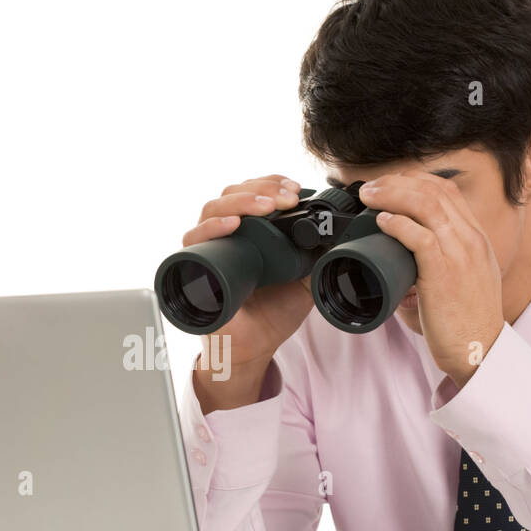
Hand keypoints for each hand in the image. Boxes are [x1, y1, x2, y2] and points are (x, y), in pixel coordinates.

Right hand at [183, 175, 316, 412]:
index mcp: (249, 230)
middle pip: (233, 193)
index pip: (253, 191)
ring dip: (242, 201)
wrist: (255, 347)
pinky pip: (194, 240)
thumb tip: (337, 231)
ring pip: (213, 208)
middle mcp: (224, 234)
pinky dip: (212, 228)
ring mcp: (208, 248)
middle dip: (262, 189)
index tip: (296, 189)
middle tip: (288, 198)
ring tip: (267, 206)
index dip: (272, 183)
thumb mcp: (306, 278)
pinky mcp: (194, 267)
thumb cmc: (273, 313)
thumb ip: (318, 256)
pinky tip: (233, 224)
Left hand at [357, 173, 503, 386]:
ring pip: (426, 205)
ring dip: (391, 195)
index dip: (414, 180)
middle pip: (433, 190)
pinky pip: (419, 237)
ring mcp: (459, 254)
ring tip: (369, 197)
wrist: (480, 349)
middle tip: (370, 187)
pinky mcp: (444, 273)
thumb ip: (442, 258)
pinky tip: (381, 222)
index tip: (389, 184)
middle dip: (396, 182)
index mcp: (476, 236)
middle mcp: (470, 239)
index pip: (447, 190)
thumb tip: (406, 251)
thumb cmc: (466, 319)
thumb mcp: (463, 276)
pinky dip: (397, 224)